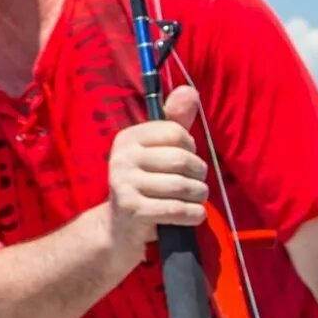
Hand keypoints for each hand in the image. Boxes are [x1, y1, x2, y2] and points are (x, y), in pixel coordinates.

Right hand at [105, 85, 208, 257]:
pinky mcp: (133, 210)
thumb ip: (175, 122)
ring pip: (184, 187)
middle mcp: (121, 158)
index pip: (176, 133)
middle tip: (194, 185)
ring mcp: (124, 184)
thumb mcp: (158, 152)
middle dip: (198, 176)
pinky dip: (194, 215)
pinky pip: (179, 209)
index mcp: (127, 138)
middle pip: (183, 160)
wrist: (119, 228)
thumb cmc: (146, 185)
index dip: (190, 149)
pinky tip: (191, 216)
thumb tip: (189, 89)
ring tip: (192, 201)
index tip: (182, 162)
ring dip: (198, 198)